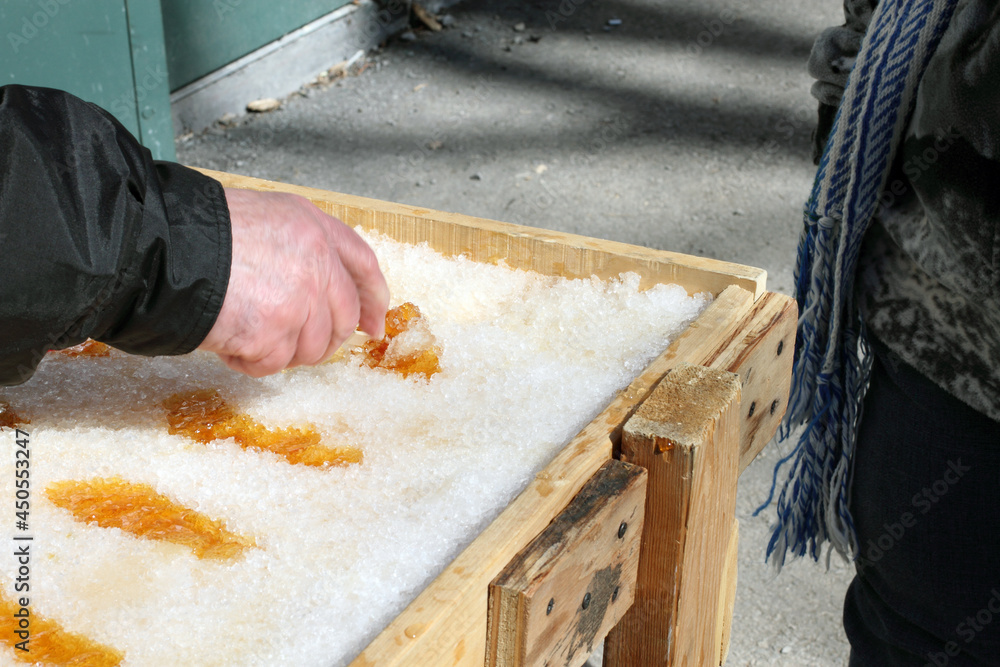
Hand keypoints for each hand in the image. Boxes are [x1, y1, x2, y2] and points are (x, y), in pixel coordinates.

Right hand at [199, 189, 388, 376]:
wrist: (162, 250)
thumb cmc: (201, 234)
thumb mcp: (264, 218)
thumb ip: (300, 248)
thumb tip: (324, 292)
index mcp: (313, 228)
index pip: (363, 265)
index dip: (373, 298)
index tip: (374, 323)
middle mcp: (315, 263)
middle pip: (343, 318)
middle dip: (325, 339)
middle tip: (296, 345)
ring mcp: (298, 301)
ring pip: (311, 348)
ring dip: (281, 351)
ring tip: (248, 334)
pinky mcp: (273, 333)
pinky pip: (273, 364)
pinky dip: (250, 361)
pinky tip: (229, 342)